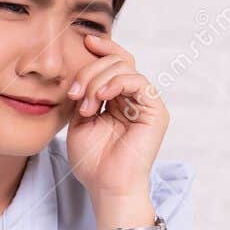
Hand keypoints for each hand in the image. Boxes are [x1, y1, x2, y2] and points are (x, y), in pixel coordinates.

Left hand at [63, 30, 168, 199]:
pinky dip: (116, 83)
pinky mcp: (155, 111)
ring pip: (125, 68)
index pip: (114, 62)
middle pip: (117, 61)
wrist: (107, 187)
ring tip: (86, 105)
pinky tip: (101, 97)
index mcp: (119, 99)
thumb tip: (81, 65)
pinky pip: (138, 81)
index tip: (82, 42)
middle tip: (74, 94)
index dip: (101, 48)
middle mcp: (135, 98)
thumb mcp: (79, 119)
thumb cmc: (93, 161)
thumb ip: (84, 92)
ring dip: (98, 81)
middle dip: (89, 70)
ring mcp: (147, 104)